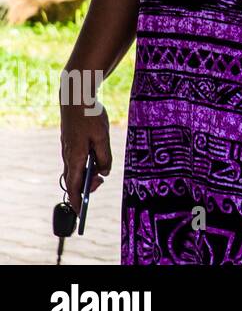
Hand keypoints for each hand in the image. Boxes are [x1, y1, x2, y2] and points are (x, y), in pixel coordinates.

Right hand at [59, 98, 111, 213]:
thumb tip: (104, 173)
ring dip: (87, 173)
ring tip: (100, 170)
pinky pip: (77, 159)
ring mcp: (68, 149)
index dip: (76, 200)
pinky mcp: (71, 143)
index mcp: (75, 157)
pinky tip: (95, 158)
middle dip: (86, 185)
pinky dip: (85, 164)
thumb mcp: (103, 137)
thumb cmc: (90, 117)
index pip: (73, 186)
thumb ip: (104, 157)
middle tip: (100, 182)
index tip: (80, 212)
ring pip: (76, 168)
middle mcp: (68, 155)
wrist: (76, 98)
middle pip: (75, 179)